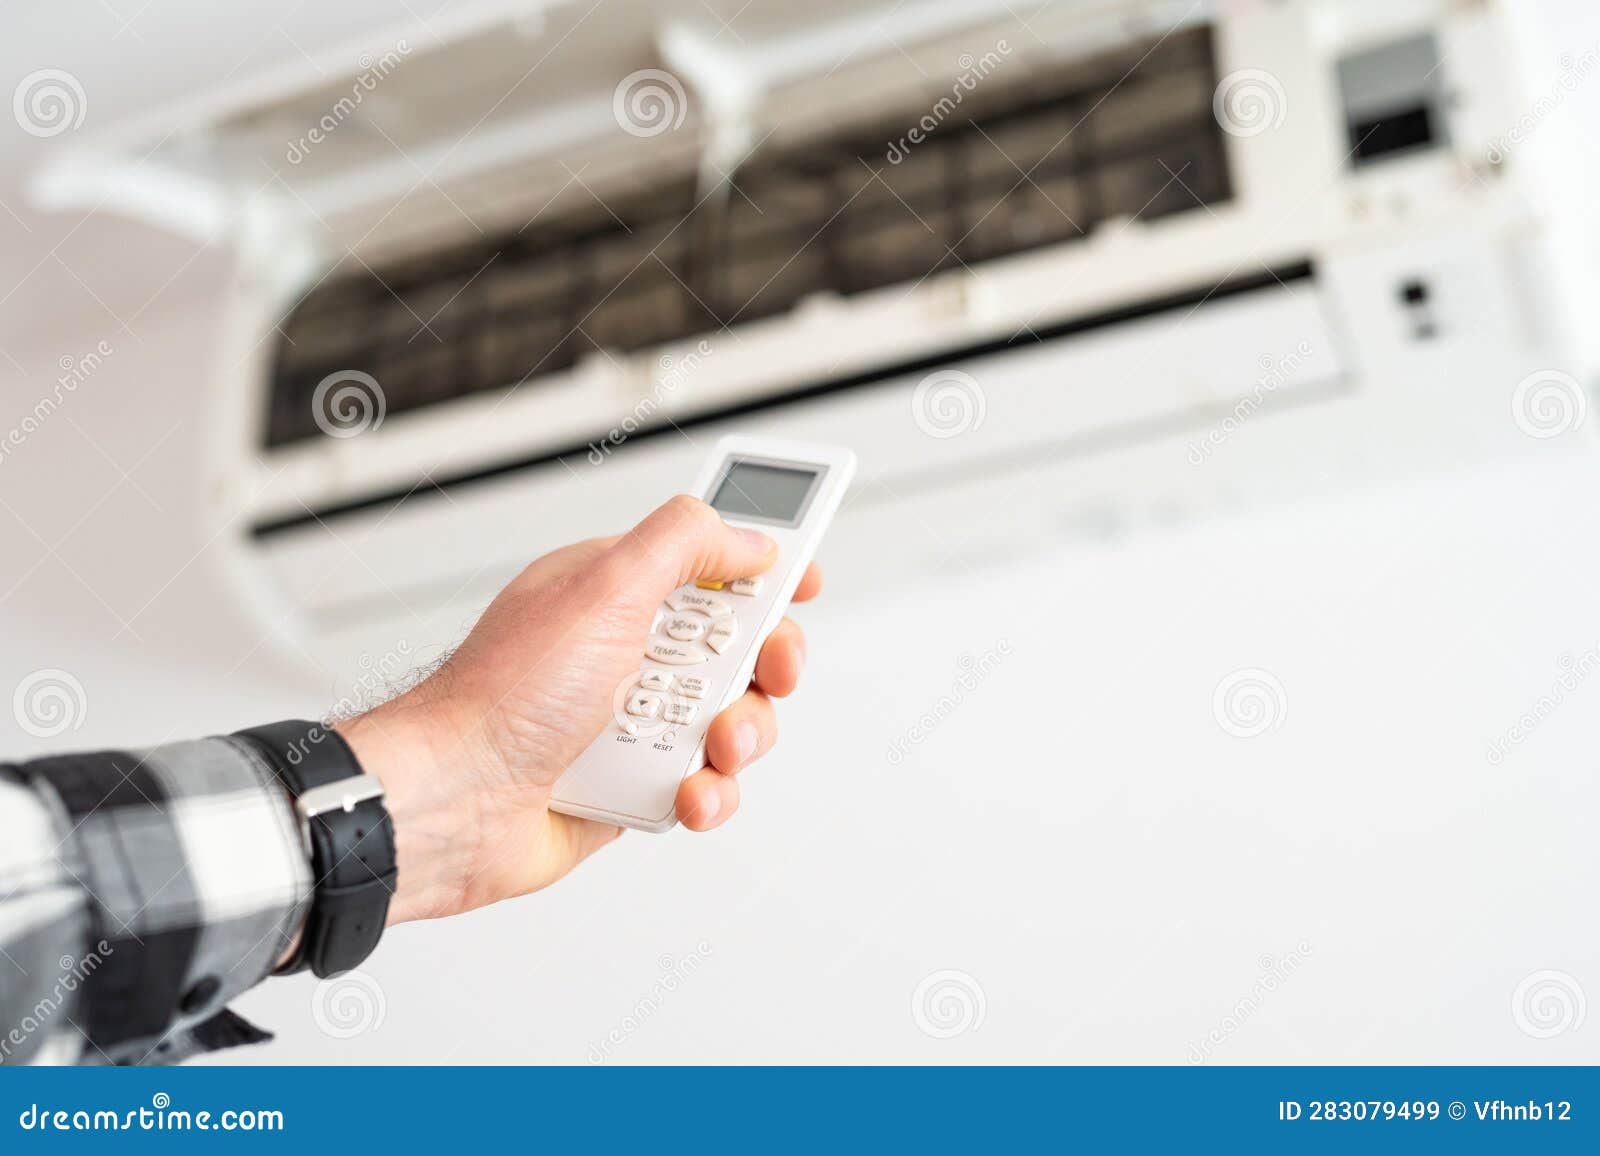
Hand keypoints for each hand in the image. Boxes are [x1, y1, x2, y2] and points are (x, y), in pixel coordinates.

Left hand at [335, 495, 820, 924]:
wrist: (454, 803)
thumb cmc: (504, 696)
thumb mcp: (605, 587)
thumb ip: (683, 544)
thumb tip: (747, 535)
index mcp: (617, 592)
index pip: (707, 563)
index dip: (762, 568)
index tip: (800, 578)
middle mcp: (626, 652)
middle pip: (741, 647)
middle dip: (767, 663)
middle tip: (766, 668)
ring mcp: (632, 721)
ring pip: (733, 721)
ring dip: (741, 736)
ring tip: (712, 746)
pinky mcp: (634, 783)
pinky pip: (705, 783)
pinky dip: (708, 793)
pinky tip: (684, 793)